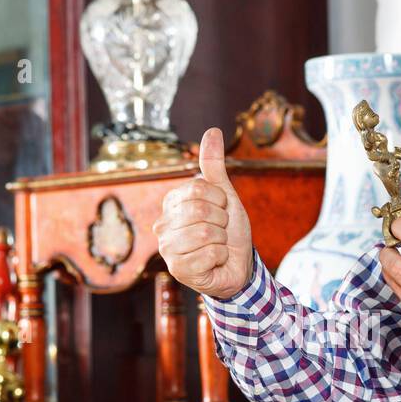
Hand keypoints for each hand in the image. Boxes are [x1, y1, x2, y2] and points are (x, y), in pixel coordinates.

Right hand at [153, 127, 253, 299]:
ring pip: (205, 234)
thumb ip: (214, 166)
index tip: (221, 211)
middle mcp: (163, 225)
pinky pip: (208, 255)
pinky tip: (214, 261)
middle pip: (201, 211)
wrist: (237, 264)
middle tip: (220, 231)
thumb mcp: (224, 195)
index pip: (198, 188)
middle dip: (222, 222)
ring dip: (222, 240)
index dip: (220, 200)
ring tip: (217, 245)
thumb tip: (212, 131)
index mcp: (171, 203)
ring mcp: (168, 250)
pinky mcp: (178, 270)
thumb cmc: (228, 230)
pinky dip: (220, 257)